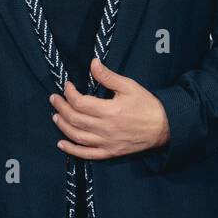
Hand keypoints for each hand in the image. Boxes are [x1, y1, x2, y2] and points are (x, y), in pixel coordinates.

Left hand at [49, 58, 169, 159]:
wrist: (164, 127)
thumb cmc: (146, 105)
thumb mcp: (129, 86)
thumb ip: (108, 76)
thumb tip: (93, 63)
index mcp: (110, 111)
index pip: (80, 102)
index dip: (69, 93)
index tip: (67, 85)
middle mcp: (105, 129)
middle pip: (75, 119)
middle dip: (61, 107)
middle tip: (54, 99)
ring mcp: (106, 143)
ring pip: (77, 136)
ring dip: (62, 126)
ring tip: (55, 116)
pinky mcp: (109, 152)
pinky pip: (86, 154)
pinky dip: (72, 150)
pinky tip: (61, 144)